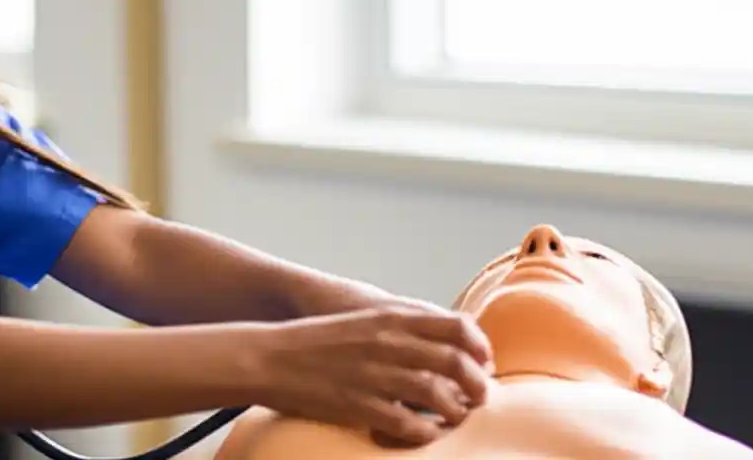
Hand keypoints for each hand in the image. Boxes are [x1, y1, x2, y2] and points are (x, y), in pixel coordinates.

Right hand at [258, 307, 493, 445]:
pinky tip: (426, 434)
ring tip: (455, 418)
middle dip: (477, 384)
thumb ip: (400, 328)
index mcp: (391, 318)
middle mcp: (388, 343)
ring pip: (439, 395)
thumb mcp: (363, 322)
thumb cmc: (316, 341)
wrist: (269, 357)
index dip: (480, 347)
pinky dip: (427, 433)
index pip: (458, 326)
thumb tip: (439, 345)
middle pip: (456, 362)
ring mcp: (375, 374)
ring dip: (456, 411)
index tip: (483, 363)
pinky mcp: (360, 405)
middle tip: (478, 398)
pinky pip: (410, 424)